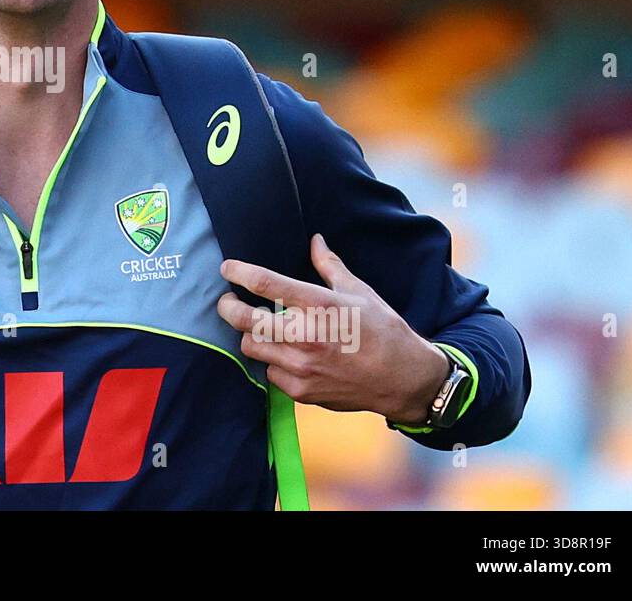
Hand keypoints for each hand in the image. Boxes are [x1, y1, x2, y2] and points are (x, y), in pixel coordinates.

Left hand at [216, 234, 449, 422]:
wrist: (403, 379)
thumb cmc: (383, 330)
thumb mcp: (358, 292)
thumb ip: (329, 265)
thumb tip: (315, 241)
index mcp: (319, 305)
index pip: (266, 283)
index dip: (239, 273)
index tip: (227, 268)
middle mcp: (305, 336)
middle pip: (244, 319)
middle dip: (228, 307)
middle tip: (228, 301)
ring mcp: (301, 366)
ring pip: (251, 346)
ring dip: (251, 335)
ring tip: (259, 327)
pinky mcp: (301, 391)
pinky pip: (270, 372)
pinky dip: (272, 362)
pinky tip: (285, 355)